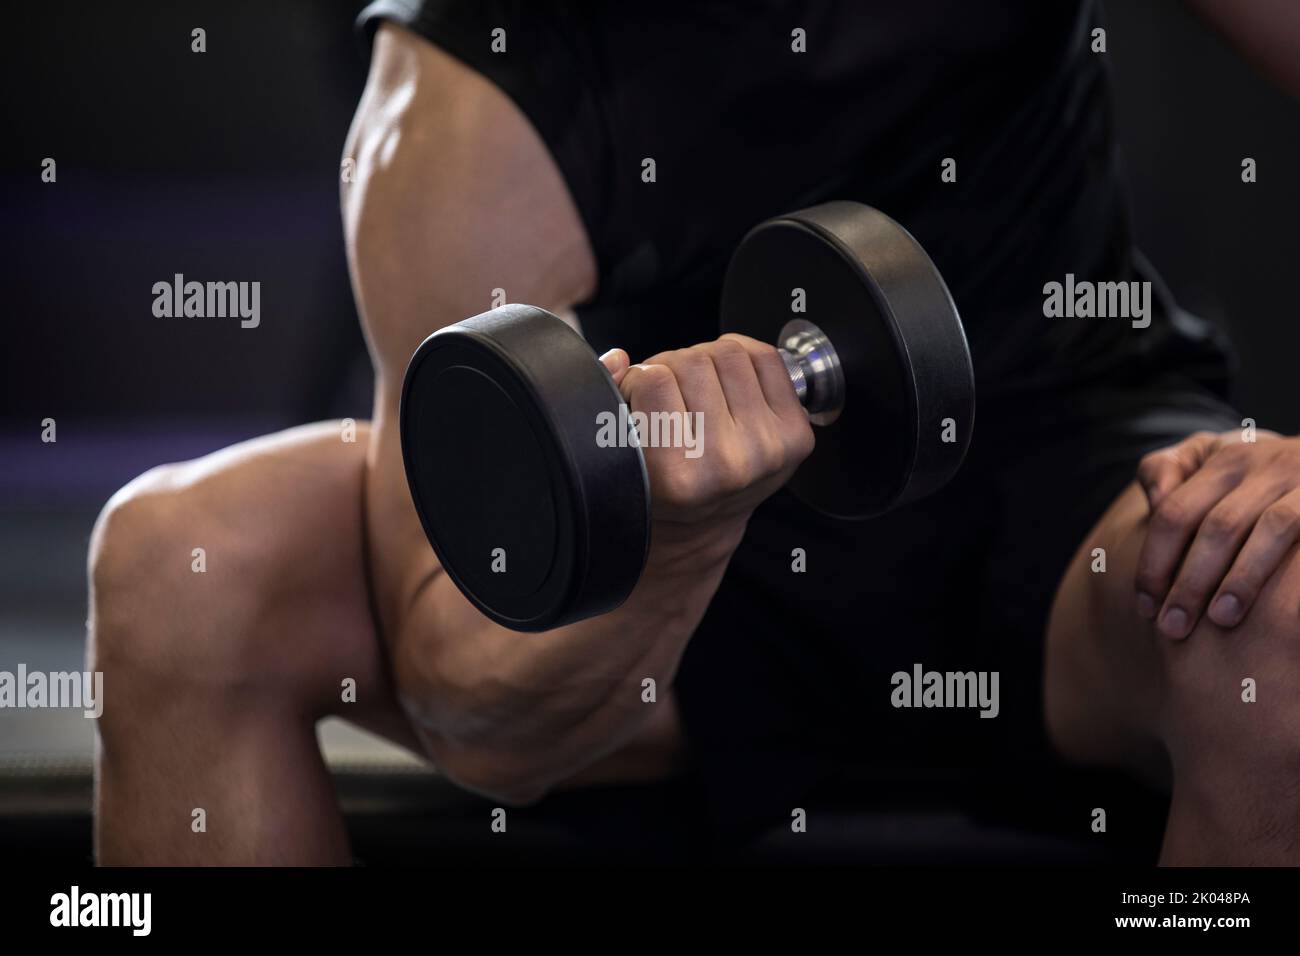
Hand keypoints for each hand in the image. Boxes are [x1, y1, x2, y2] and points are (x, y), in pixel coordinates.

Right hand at [599, 335, 814, 526]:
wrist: (703, 526)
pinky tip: (727, 384)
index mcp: (677, 475)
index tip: (638, 398)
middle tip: (669, 393)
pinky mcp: (794, 435)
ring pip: (729, 353)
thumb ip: (609, 402)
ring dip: (706, 361)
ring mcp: (767, 448)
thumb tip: (618, 359)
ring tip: (696, 389)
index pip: (653, 380)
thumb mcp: (623, 454)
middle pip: (692, 361)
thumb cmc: (662, 487)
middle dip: (672, 368)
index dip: (638, 380)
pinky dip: (743, 358)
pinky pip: (767, 359)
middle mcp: (728, 464)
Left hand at [1134, 427, 1299, 636]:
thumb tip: (1155, 501)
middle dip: (1191, 582)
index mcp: (1226, 459)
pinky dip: (1295, 579)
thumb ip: (1169, 470)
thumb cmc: (1253, 468)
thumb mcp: (1210, 456)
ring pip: (1272, 529)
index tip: (1144, 607)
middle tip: (1173, 627)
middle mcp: (1267, 466)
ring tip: (1221, 620)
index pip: (1176, 513)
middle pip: (1219, 526)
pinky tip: (1282, 610)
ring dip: (1243, 578)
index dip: (1154, 562)